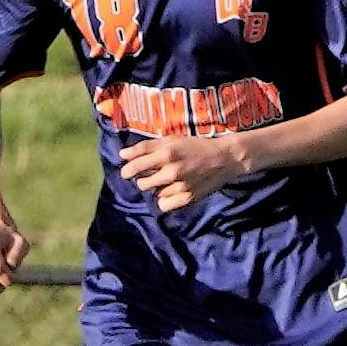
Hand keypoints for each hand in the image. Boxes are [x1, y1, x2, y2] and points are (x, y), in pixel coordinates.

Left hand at [114, 124, 249, 209]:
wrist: (225, 158)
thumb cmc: (196, 146)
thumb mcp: (172, 140)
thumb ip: (146, 147)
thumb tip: (122, 154)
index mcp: (167, 152)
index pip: (135, 164)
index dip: (127, 170)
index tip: (128, 171)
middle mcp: (171, 170)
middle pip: (141, 183)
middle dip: (143, 179)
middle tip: (154, 175)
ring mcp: (180, 186)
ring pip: (153, 194)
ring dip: (157, 188)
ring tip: (169, 181)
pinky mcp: (187, 198)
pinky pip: (163, 205)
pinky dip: (165, 200)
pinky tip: (173, 191)